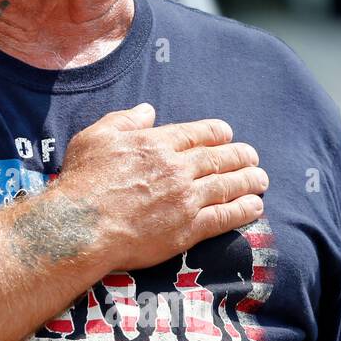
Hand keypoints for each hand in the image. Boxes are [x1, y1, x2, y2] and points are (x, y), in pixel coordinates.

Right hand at [53, 102, 267, 273]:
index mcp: (156, 143)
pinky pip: (224, 217)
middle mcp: (176, 168)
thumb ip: (124, 121)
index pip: (198, 133)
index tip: (227, 135)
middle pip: (219, 158)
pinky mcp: (187, 230)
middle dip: (241, 156)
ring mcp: (185, 200)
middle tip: (252, 156)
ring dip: (249, 181)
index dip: (217, 133)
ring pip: (227, 185)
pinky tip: (254, 207)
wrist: (80, 227)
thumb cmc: (81, 182)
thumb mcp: (94, 138)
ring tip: (261, 179)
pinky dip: (243, 210)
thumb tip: (148, 111)